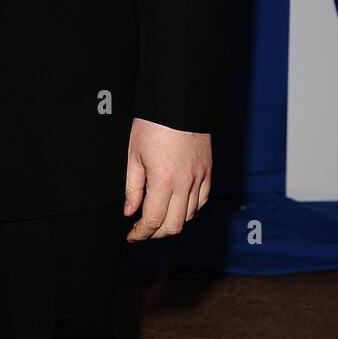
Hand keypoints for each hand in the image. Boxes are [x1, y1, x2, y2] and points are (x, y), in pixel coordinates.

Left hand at [123, 117, 211, 240]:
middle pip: (173, 225)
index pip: (153, 220)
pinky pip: (202, 200)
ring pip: (189, 215)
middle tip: (143, 230)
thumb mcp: (133, 153)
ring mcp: (199, 178)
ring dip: (173, 222)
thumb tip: (129, 211)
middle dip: (156, 233)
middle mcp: (185, 184)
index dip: (140, 233)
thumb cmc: (152, 124)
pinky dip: (190, 208)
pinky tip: (178, 205)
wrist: (179, 102)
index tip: (132, 235)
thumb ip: (132, 186)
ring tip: (158, 217)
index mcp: (163, 181)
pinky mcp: (208, 171)